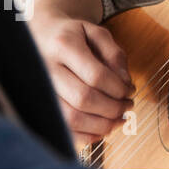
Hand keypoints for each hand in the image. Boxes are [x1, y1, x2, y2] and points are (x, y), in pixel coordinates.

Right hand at [30, 10, 132, 148]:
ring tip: (119, 119)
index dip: (118, 88)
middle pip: (83, 99)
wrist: (37, 37)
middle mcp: (45, 69)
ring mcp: (37, 91)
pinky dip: (85, 135)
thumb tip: (125, 82)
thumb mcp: (96, 33)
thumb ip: (114, 54)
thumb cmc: (72, 36)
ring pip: (70, 118)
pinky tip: (101, 128)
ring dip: (101, 124)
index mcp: (63, 46)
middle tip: (128, 106)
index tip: (131, 91)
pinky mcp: (37, 107)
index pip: (96, 75)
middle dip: (113, 108)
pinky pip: (61, 129)